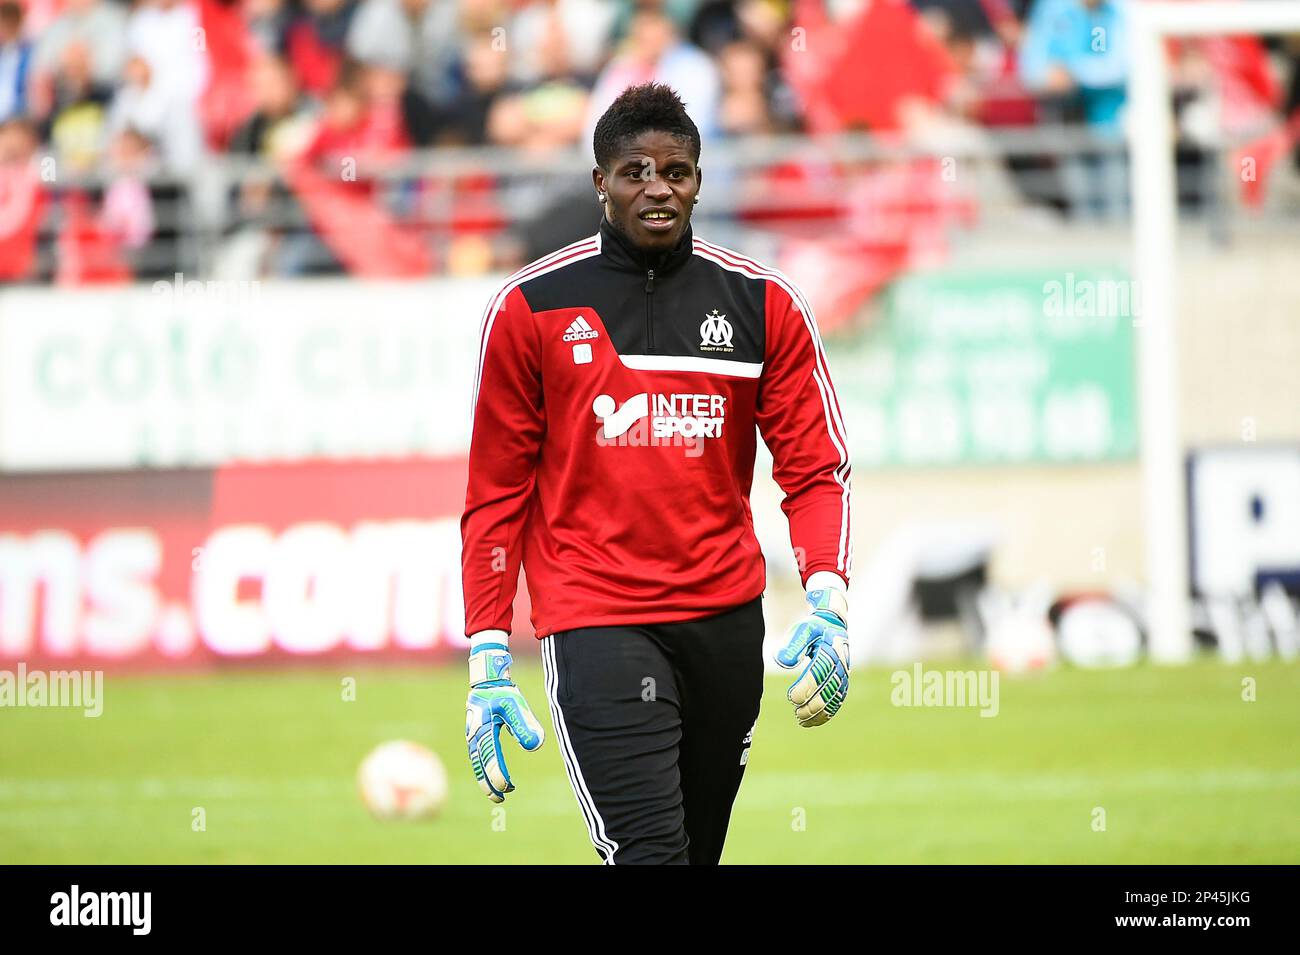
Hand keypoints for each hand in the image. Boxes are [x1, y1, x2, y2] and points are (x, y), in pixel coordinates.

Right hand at [465, 641, 545, 802]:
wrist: (487, 681)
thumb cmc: (503, 693)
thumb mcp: (516, 705)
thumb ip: (525, 725)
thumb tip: (535, 746)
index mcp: (484, 729)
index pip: (491, 757)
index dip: (498, 774)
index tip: (507, 787)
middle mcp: (474, 735)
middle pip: (479, 765)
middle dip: (489, 783)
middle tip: (500, 799)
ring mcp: (472, 736)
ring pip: (476, 763)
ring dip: (485, 779)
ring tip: (498, 794)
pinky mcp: (474, 735)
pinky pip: (477, 757)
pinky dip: (483, 769)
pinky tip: (493, 777)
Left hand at [774, 587, 849, 726]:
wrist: (833, 624)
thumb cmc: (814, 628)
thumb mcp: (803, 630)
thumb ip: (793, 645)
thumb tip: (782, 663)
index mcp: (830, 652)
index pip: (817, 676)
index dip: (805, 689)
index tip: (791, 697)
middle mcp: (840, 666)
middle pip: (827, 692)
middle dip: (811, 706)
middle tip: (796, 713)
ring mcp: (843, 675)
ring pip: (833, 700)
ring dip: (818, 713)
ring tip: (802, 720)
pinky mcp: (843, 682)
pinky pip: (837, 701)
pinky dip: (827, 713)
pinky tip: (814, 721)